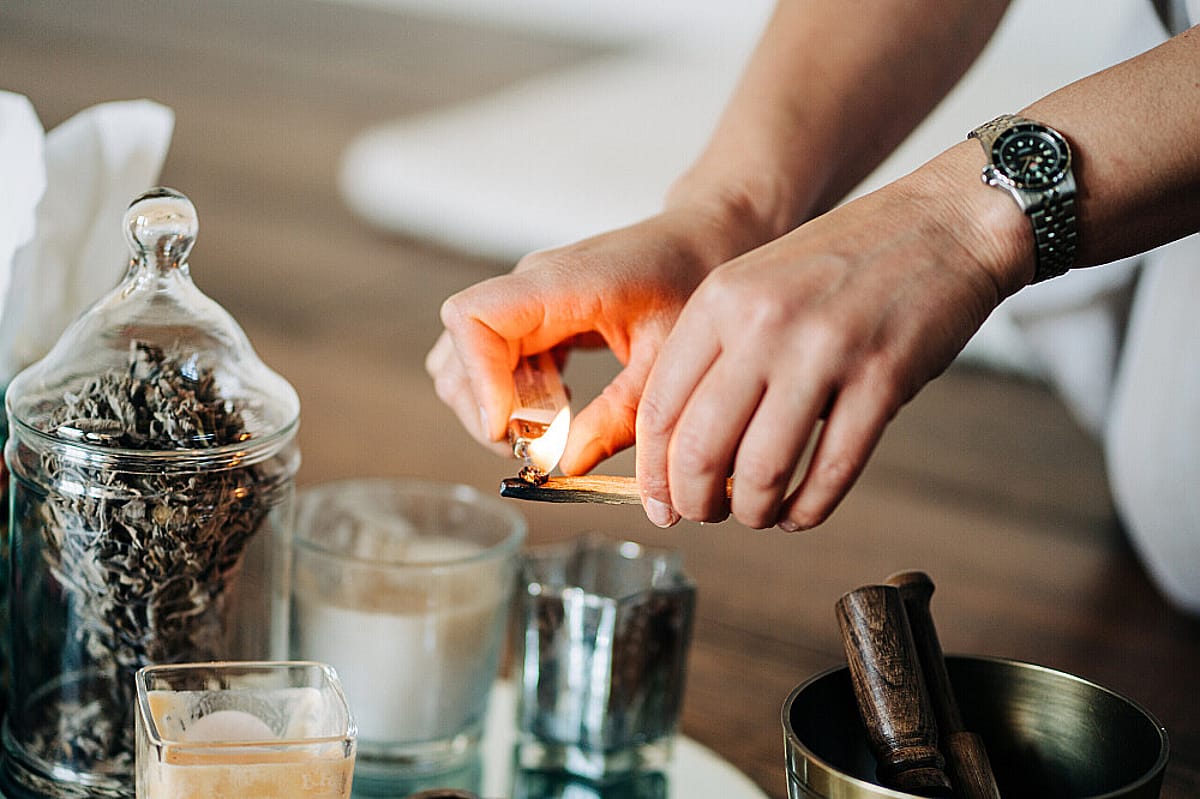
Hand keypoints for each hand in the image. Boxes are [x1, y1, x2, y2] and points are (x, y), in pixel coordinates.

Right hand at [427, 205, 751, 473]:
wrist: (701, 240)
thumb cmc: (692, 281)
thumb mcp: (668, 360)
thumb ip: (621, 416)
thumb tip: (567, 466)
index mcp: (561, 283)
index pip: (472, 318)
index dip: (479, 380)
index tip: (508, 428)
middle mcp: (529, 287)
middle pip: (459, 351)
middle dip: (485, 410)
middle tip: (538, 446)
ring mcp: (526, 300)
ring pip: (467, 360)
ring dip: (497, 406)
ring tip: (553, 428)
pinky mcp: (533, 317)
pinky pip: (494, 361)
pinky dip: (514, 396)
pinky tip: (560, 407)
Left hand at [635, 151, 1023, 529]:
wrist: (943, 223)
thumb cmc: (847, 260)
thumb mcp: (756, 285)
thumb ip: (715, 353)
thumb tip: (681, 448)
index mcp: (720, 300)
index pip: (659, 407)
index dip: (652, 471)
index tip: (657, 502)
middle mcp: (763, 324)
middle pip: (700, 448)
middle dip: (694, 501)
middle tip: (703, 515)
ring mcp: (823, 351)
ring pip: (762, 470)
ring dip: (753, 512)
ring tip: (757, 514)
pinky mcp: (882, 379)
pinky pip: (832, 471)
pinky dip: (809, 509)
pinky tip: (800, 512)